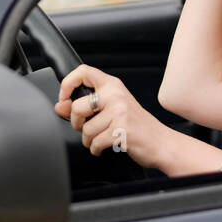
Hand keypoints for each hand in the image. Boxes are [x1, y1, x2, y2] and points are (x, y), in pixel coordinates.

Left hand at [55, 64, 169, 170]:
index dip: (68, 84)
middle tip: (85, 127)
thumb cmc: (137, 125)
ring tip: (99, 139)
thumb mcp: (111, 109)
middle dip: (76, 123)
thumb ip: (85, 106)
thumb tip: (60, 106)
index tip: (65, 98)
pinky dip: (95, 149)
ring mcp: (119, 112)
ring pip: (85, 129)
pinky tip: (103, 147)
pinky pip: (95, 142)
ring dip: (88, 140)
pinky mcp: (121, 130)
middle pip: (78, 107)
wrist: (160, 142)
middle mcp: (116, 95)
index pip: (83, 71)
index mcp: (113, 85)